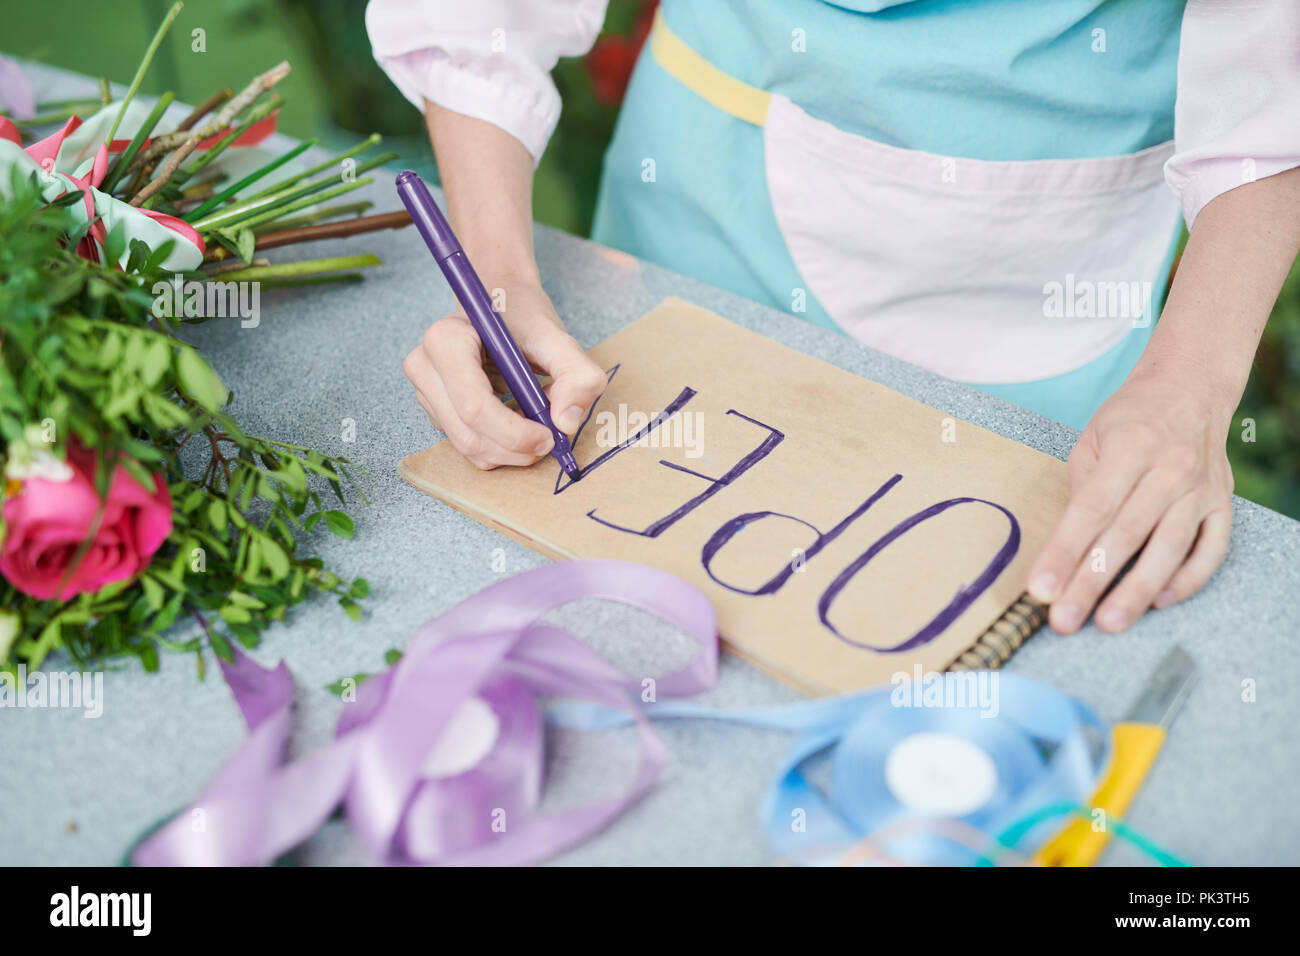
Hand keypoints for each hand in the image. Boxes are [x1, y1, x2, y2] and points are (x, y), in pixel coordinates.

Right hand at [402, 278, 606, 469]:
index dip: (514, 433)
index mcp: (445, 341)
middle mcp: (425, 367)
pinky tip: (516, 417)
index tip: (549, 435)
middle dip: (516, 448)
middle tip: (551, 438)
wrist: (500, 301)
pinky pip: (468, 444)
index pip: (475, 407)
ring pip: (469, 446)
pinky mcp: (434, 408)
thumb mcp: (557, 337)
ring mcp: (425, 390)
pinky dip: (499, 444)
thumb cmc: (522, 316)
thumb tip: (566, 422)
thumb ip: (576, 374)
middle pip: (470, 435)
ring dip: (510, 449)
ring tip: (536, 420)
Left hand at [1026, 369, 1234, 632]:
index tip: (1041, 589)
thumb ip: (1081, 491)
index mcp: (1130, 449)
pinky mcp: (1223, 505)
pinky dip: (1188, 579)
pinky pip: (1210, 550)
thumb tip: (1063, 547)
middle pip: (1126, 536)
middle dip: (1091, 582)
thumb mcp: (1091, 441)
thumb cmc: (1131, 419)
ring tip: (1108, 622)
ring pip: (1169, 548)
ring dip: (1138, 590)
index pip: (1090, 510)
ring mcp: (1201, 489)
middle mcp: (1170, 470)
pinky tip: (1159, 601)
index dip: (1064, 552)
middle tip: (1065, 621)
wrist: (1190, 390)